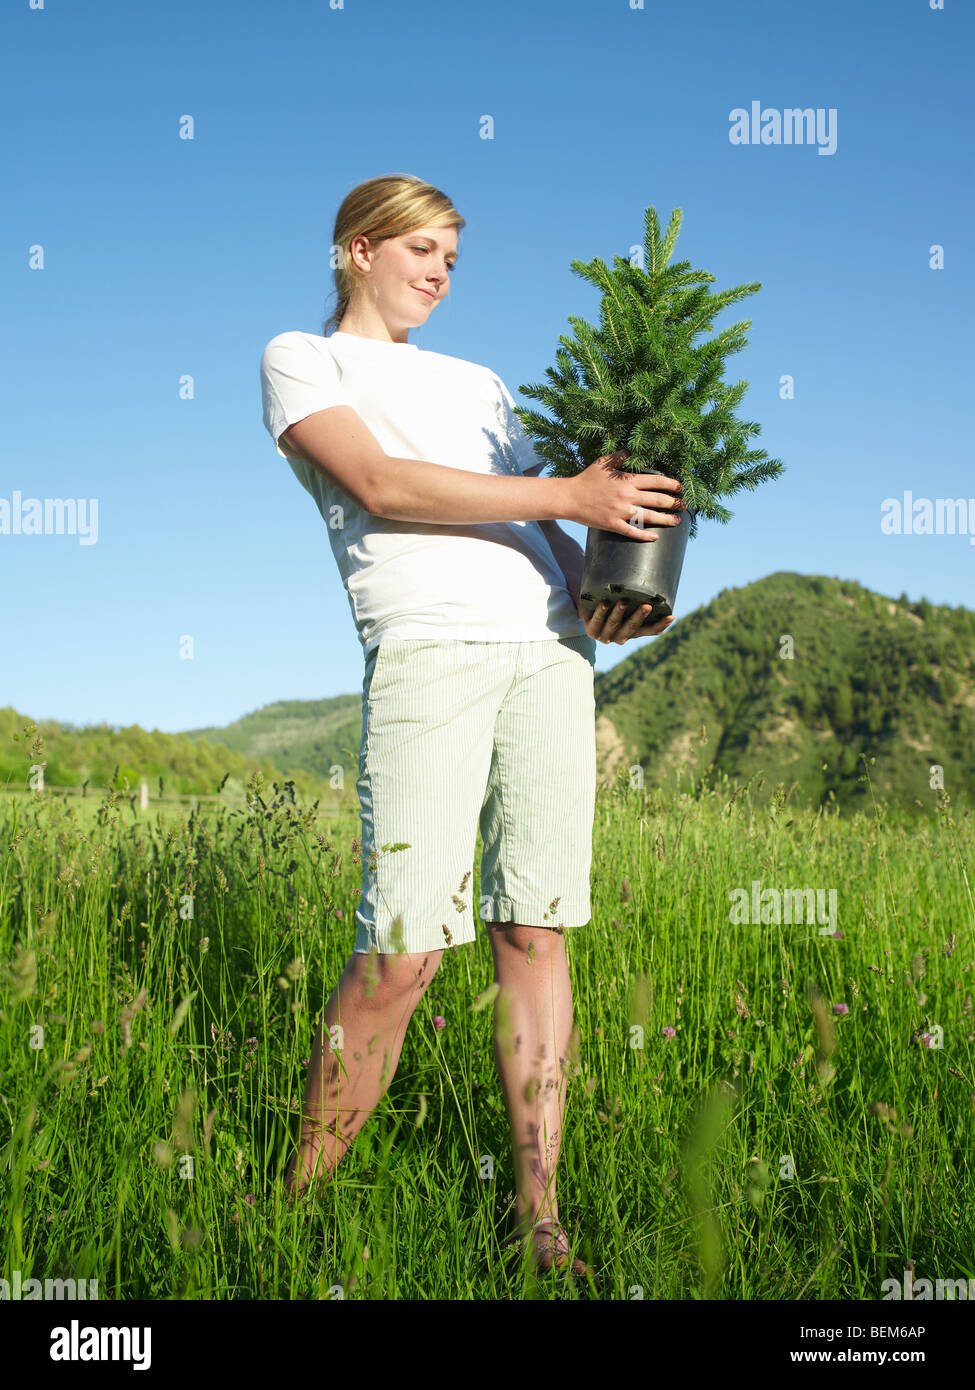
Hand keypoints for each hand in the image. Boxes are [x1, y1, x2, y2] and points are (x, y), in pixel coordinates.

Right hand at [566, 451, 684, 536]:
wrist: (569, 498)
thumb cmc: (586, 479)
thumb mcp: (603, 462)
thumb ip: (620, 456)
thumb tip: (632, 450)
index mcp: (627, 480)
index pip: (656, 481)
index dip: (672, 484)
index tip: (681, 487)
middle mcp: (628, 496)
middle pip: (658, 500)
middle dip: (674, 502)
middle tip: (684, 505)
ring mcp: (621, 512)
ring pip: (650, 517)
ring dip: (666, 519)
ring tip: (676, 521)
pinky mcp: (613, 525)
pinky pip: (633, 532)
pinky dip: (645, 535)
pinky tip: (655, 537)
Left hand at [582, 597, 674, 643]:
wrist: (589, 601)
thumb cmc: (614, 598)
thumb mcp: (628, 598)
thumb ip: (640, 596)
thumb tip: (658, 577)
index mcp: (633, 631)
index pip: (650, 630)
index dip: (661, 625)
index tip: (671, 615)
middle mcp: (620, 636)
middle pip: (631, 628)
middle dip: (639, 617)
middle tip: (647, 605)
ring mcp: (605, 634)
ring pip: (614, 624)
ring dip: (619, 613)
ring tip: (624, 601)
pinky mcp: (591, 629)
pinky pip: (596, 620)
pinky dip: (601, 612)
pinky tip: (605, 603)